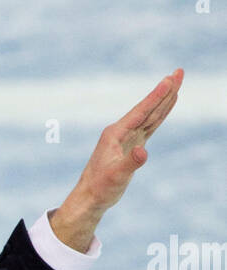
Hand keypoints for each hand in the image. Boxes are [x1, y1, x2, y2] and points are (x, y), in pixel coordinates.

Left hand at [70, 69, 183, 214]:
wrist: (90, 197)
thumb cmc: (100, 188)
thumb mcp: (117, 176)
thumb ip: (131, 163)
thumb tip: (144, 152)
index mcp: (116, 134)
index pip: (142, 111)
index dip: (157, 95)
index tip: (170, 79)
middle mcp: (121, 132)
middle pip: (148, 107)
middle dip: (165, 90)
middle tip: (179, 71)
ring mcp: (126, 138)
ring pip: (150, 115)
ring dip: (164, 100)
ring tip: (176, 83)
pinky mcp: (131, 145)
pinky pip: (149, 126)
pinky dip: (159, 115)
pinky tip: (165, 107)